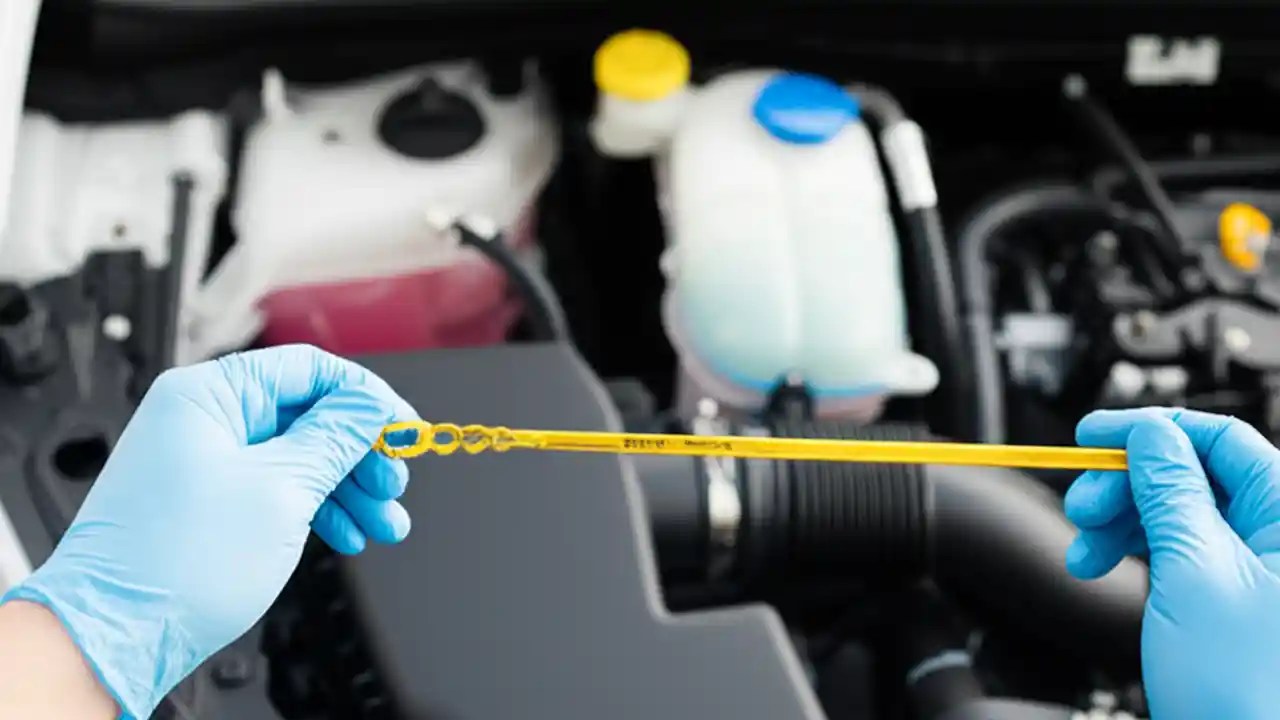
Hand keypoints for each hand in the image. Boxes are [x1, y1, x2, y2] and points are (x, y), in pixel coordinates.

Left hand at [1, 345, 417, 718]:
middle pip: (310, 416)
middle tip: (394, 484)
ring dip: (348, 489)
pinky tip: (347, 534)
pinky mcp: (210, 503)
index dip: (367, 398)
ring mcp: (205, 462)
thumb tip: (373, 406)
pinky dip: (318, 509)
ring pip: (300, 457)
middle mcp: (204, 420)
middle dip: (361, 453)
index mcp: (209, 395)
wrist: (112, 638)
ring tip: (384, 523)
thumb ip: (336, 438)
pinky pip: (279, 489)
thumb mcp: (282, 489)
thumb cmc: (174, 564)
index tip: (405, 428)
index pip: (309, 370)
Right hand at [1063, 408, 1279, 719]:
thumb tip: (1150, 437)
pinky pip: (1182, 553)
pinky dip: (1135, 554)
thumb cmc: (1247, 691)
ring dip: (1120, 523)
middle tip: (1079, 510)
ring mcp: (1260, 574)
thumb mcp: (1194, 572)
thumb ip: (1171, 492)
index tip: (1091, 436)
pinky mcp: (1234, 604)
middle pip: (1194, 477)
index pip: (1222, 440)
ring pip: (1180, 515)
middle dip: (1125, 486)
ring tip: (1082, 553)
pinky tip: (1101, 568)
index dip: (1151, 430)